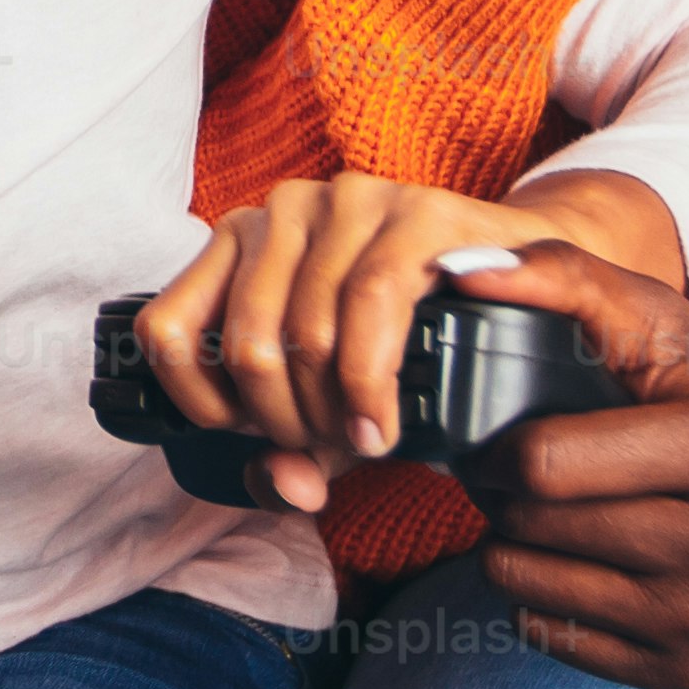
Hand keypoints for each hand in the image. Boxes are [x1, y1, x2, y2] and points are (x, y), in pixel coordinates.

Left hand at [134, 166, 687, 499]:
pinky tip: (386, 422)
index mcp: (236, 242)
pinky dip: (371, 383)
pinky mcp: (414, 209)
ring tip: (367, 440)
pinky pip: (371, 305)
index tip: (258, 439)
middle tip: (334, 449)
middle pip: (244, 346)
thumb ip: (296, 446)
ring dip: (334, 413)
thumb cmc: (416, 334)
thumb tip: (283, 487)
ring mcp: (346, 200)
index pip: (163, 332)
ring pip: (304, 333)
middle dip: (288, 423)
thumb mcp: (336, 399)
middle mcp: (280, 209)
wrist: (524, 275)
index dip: (203, 407)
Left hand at [439, 243, 688, 688]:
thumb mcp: (660, 322)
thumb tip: (461, 274)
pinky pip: (557, 639)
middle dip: (505, 496)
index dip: (498, 450)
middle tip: (514, 475)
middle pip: (539, 528)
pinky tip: (578, 560)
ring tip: (545, 512)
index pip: (549, 465)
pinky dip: (545, 597)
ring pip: (532, 589)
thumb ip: (563, 277)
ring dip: (514, 547)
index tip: (494, 438)